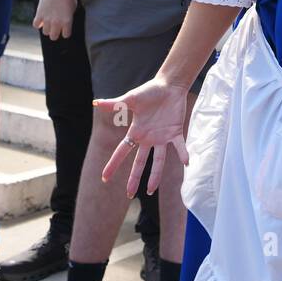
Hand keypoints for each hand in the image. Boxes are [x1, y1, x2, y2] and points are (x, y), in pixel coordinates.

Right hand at [33, 0, 76, 39]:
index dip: (65, 32)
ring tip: (48, 21)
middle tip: (55, 27)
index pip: (66, 35)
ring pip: (45, 32)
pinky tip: (41, 18)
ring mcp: (47, 19)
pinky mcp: (39, 14)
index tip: (64, 28)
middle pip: (54, 37)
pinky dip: (38, 23)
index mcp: (67, 21)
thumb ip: (68, 17)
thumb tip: (65, 21)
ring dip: (47, 28)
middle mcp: (57, 22)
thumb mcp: (73, 8)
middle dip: (55, 32)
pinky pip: (35, 25)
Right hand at [95, 78, 190, 196]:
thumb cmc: (149, 92)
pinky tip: (186, 162)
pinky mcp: (176, 132)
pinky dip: (183, 153)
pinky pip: (179, 145)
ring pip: (158, 160)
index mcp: (136, 132)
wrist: (169, 85)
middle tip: (130, 195)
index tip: (104, 178)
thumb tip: (95, 102)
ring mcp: (162, 137)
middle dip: (134, 178)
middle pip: (140, 162)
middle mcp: (148, 139)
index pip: (122, 152)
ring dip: (155, 175)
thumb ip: (115, 104)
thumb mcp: (131, 99)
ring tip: (151, 190)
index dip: (113, 164)